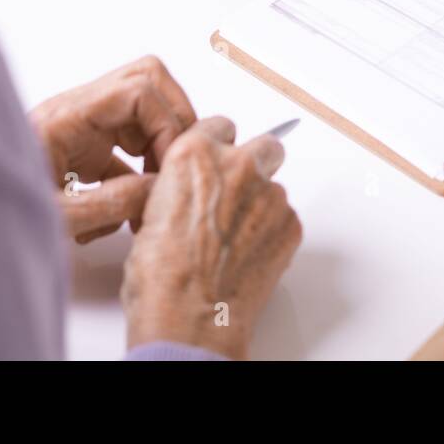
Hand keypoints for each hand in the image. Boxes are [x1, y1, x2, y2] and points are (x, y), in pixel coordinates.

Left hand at [29, 56, 195, 242]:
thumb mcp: (55, 217)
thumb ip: (110, 204)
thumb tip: (158, 189)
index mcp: (67, 116)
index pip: (140, 89)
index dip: (169, 123)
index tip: (171, 167)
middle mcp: (78, 112)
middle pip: (148, 83)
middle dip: (173, 122)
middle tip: (175, 166)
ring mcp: (81, 129)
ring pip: (142, 114)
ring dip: (158, 149)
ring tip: (152, 197)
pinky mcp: (81, 152)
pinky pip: (127, 147)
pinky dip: (138, 175)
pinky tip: (124, 216)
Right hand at [122, 119, 300, 359]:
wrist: (191, 318)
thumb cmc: (162, 276)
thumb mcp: (152, 212)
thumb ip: (183, 185)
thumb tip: (193, 191)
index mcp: (196, 155)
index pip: (220, 125)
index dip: (218, 146)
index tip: (217, 160)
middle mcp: (238, 165)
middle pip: (264, 145)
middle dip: (255, 163)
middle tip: (238, 194)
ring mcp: (270, 194)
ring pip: (274, 187)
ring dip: (261, 205)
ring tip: (236, 240)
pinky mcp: (291, 224)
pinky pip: (285, 218)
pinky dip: (272, 232)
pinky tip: (248, 255)